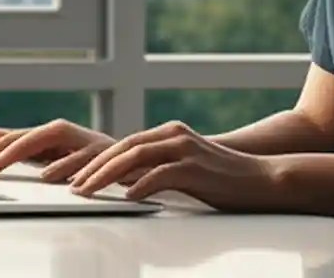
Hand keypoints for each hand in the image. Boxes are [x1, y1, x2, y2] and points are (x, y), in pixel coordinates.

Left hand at [0, 119, 149, 184]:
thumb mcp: (55, 157)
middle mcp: (71, 135)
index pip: (17, 138)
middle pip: (36, 136)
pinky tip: (74, 186)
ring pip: (67, 144)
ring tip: (29, 176)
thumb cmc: (93, 160)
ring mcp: (94, 143)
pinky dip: (87, 171)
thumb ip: (21, 150)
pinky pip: (100, 161)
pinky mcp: (118, 154)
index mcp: (54, 138)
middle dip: (8, 151)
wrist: (143, 160)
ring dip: (49, 161)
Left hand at [68, 120, 280, 210]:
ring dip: (106, 176)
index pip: (124, 144)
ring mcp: (185, 149)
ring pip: (135, 158)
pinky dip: (140, 186)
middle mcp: (174, 135)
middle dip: (92, 167)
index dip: (97, 159)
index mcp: (169, 134)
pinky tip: (125, 198)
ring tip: (86, 191)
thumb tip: (125, 183)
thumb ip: (158, 168)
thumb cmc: (222, 180)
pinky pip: (160, 175)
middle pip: (123, 148)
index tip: (74, 175)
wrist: (262, 180)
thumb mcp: (184, 168)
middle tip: (70, 185)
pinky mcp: (196, 168)